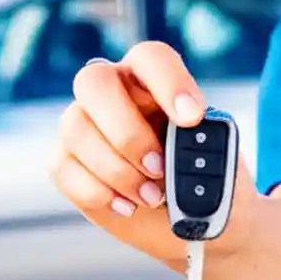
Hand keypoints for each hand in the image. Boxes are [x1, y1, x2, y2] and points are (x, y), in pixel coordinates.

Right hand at [49, 42, 258, 269]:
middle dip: (127, 131)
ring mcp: (82, 124)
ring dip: (117, 170)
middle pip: (94, 82)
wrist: (188, 221)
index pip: (152, 58)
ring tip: (153, 197)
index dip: (169, 82)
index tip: (193, 119)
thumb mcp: (216, 165)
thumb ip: (204, 150)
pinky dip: (99, 192)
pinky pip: (63, 167)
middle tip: (159, 166)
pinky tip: (127, 207)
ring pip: (76, 128)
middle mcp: (112, 92)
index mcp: (152, 79)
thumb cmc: (203, 181)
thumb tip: (182, 152)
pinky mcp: (66, 160)